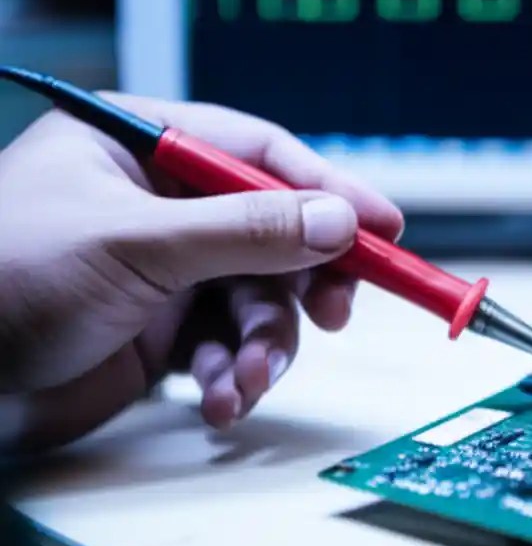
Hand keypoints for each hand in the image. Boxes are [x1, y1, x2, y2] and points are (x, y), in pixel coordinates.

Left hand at [0, 96, 402, 449]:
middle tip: (336, 311)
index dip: (328, 188)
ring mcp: (166, 269)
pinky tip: (220, 396)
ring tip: (249, 375)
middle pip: (275, 229)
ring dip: (266, 342)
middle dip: (305, 280)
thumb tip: (335, 220)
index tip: (383, 225)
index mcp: (144, 148)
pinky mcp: (163, 330)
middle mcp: (162, 204)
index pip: (259, 154)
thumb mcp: (134, 244)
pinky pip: (230, 343)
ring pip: (260, 296)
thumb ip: (244, 230)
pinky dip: (236, 373)